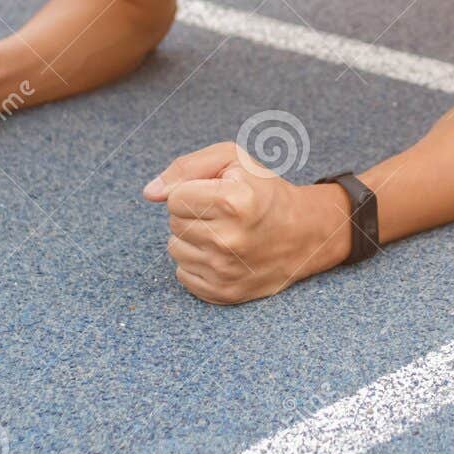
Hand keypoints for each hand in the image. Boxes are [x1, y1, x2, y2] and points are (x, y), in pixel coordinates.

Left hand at [145, 142, 350, 304]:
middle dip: (193, 214)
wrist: (305, 233)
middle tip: (225, 214)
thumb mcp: (232, 160)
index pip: (174, 198)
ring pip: (175, 249)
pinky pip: (183, 274)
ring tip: (225, 233)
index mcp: (233, 202)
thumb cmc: (263, 192)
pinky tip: (223, 254)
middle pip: (173, 223)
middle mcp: (229, 240)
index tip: (218, 194)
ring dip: (193, 239)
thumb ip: (186, 168)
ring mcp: (226, 270)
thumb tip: (149, 193)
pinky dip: (197, 262)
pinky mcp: (224, 292)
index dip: (192, 191)